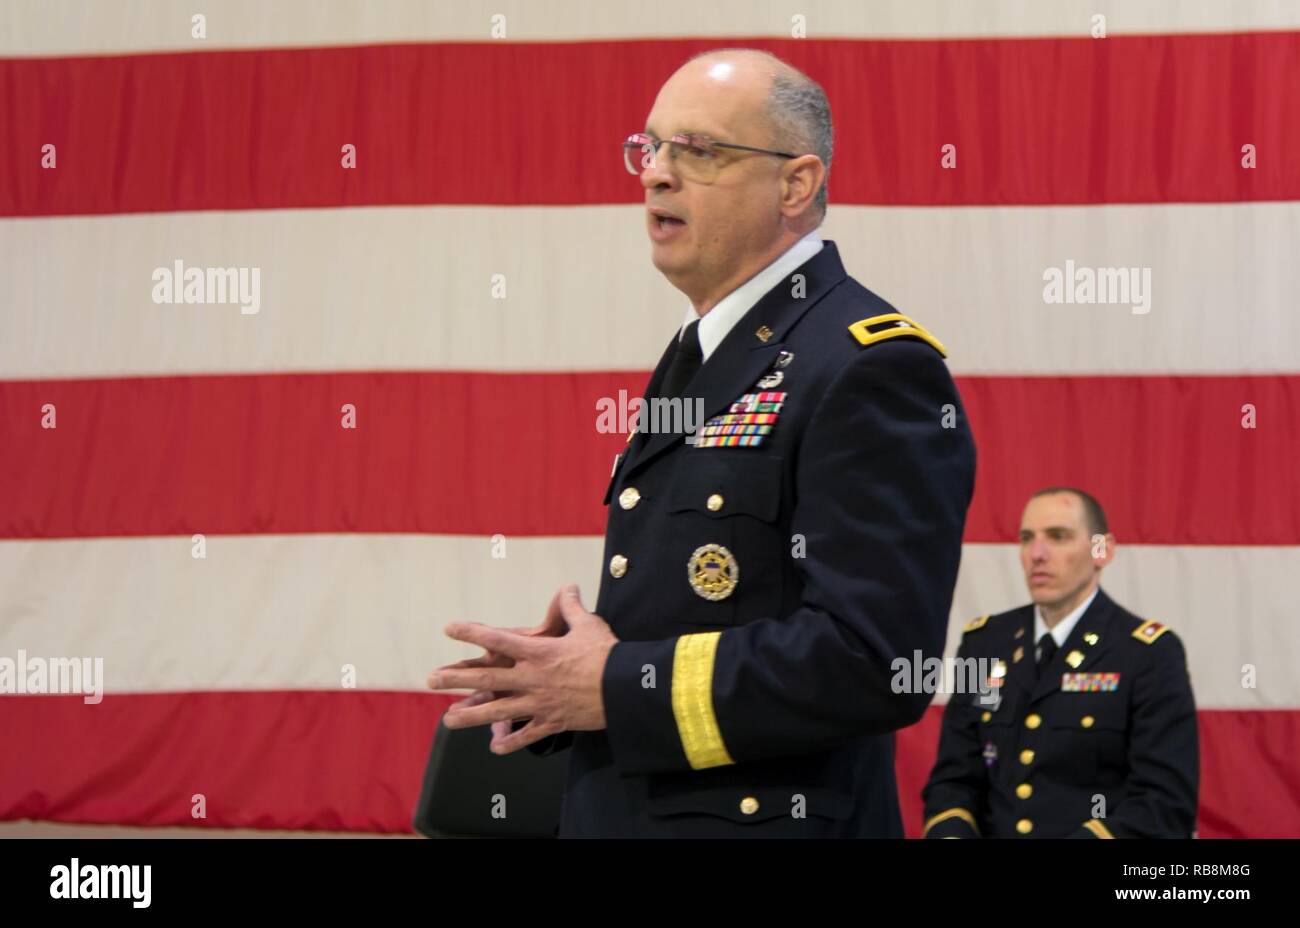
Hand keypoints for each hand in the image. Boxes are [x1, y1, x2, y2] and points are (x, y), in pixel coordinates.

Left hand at [427, 584, 617, 753]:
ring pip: (498, 712)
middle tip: (431, 680)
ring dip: (471, 716)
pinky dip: (510, 742)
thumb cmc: (608, 654)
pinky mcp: (552, 723)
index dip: (471, 633)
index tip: (449, 628)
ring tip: (448, 719)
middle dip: (456, 679)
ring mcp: (540, 703)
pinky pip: (527, 735)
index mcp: (539, 652)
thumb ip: (571, 608)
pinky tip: (494, 747)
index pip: (498, 639)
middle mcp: (533, 678)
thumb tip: (568, 587)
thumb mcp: (589, 625)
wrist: (626, 689)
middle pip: (487, 679)